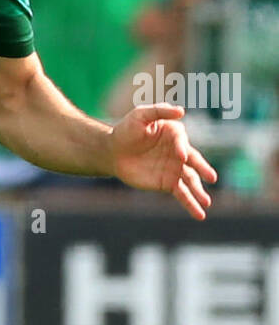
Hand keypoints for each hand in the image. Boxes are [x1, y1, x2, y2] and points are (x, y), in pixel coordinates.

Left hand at [110, 103, 216, 219]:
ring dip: (199, 192)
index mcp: (175, 134)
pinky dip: (190, 204)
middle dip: (203, 169)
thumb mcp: (140, 115)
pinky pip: (182, 194)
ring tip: (207, 203)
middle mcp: (179, 152)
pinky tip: (199, 214)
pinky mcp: (167, 182)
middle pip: (194, 161)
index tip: (180, 156)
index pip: (182, 141)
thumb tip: (181, 111)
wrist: (113, 151)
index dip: (182, 149)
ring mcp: (174, 168)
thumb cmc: (126, 130)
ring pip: (190, 181)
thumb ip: (159, 111)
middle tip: (212, 177)